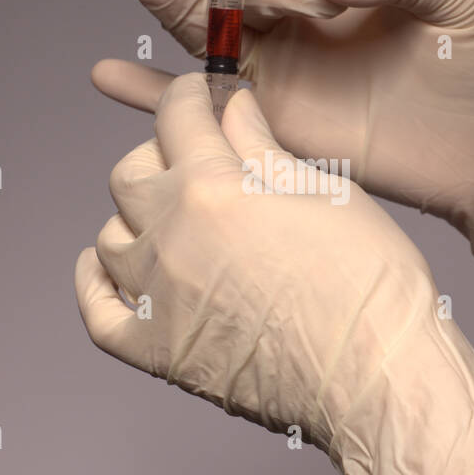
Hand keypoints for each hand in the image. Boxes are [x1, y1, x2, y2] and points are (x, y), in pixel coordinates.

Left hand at [75, 74, 473, 474]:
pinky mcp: (156, 351)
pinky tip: (110, 267)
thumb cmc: (369, 286)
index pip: (176, 116)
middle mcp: (171, 236)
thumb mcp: (327, 193)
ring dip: (137, 219)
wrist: (376, 377)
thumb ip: (263, 147)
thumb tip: (230, 109)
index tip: (201, 98)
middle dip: (161, 154)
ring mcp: (157, 297)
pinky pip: (99, 310)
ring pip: (111, 236)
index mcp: (214, 187)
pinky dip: (97, 283)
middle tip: (198, 161)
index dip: (190, 97)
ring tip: (176, 222)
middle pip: (129, 173)